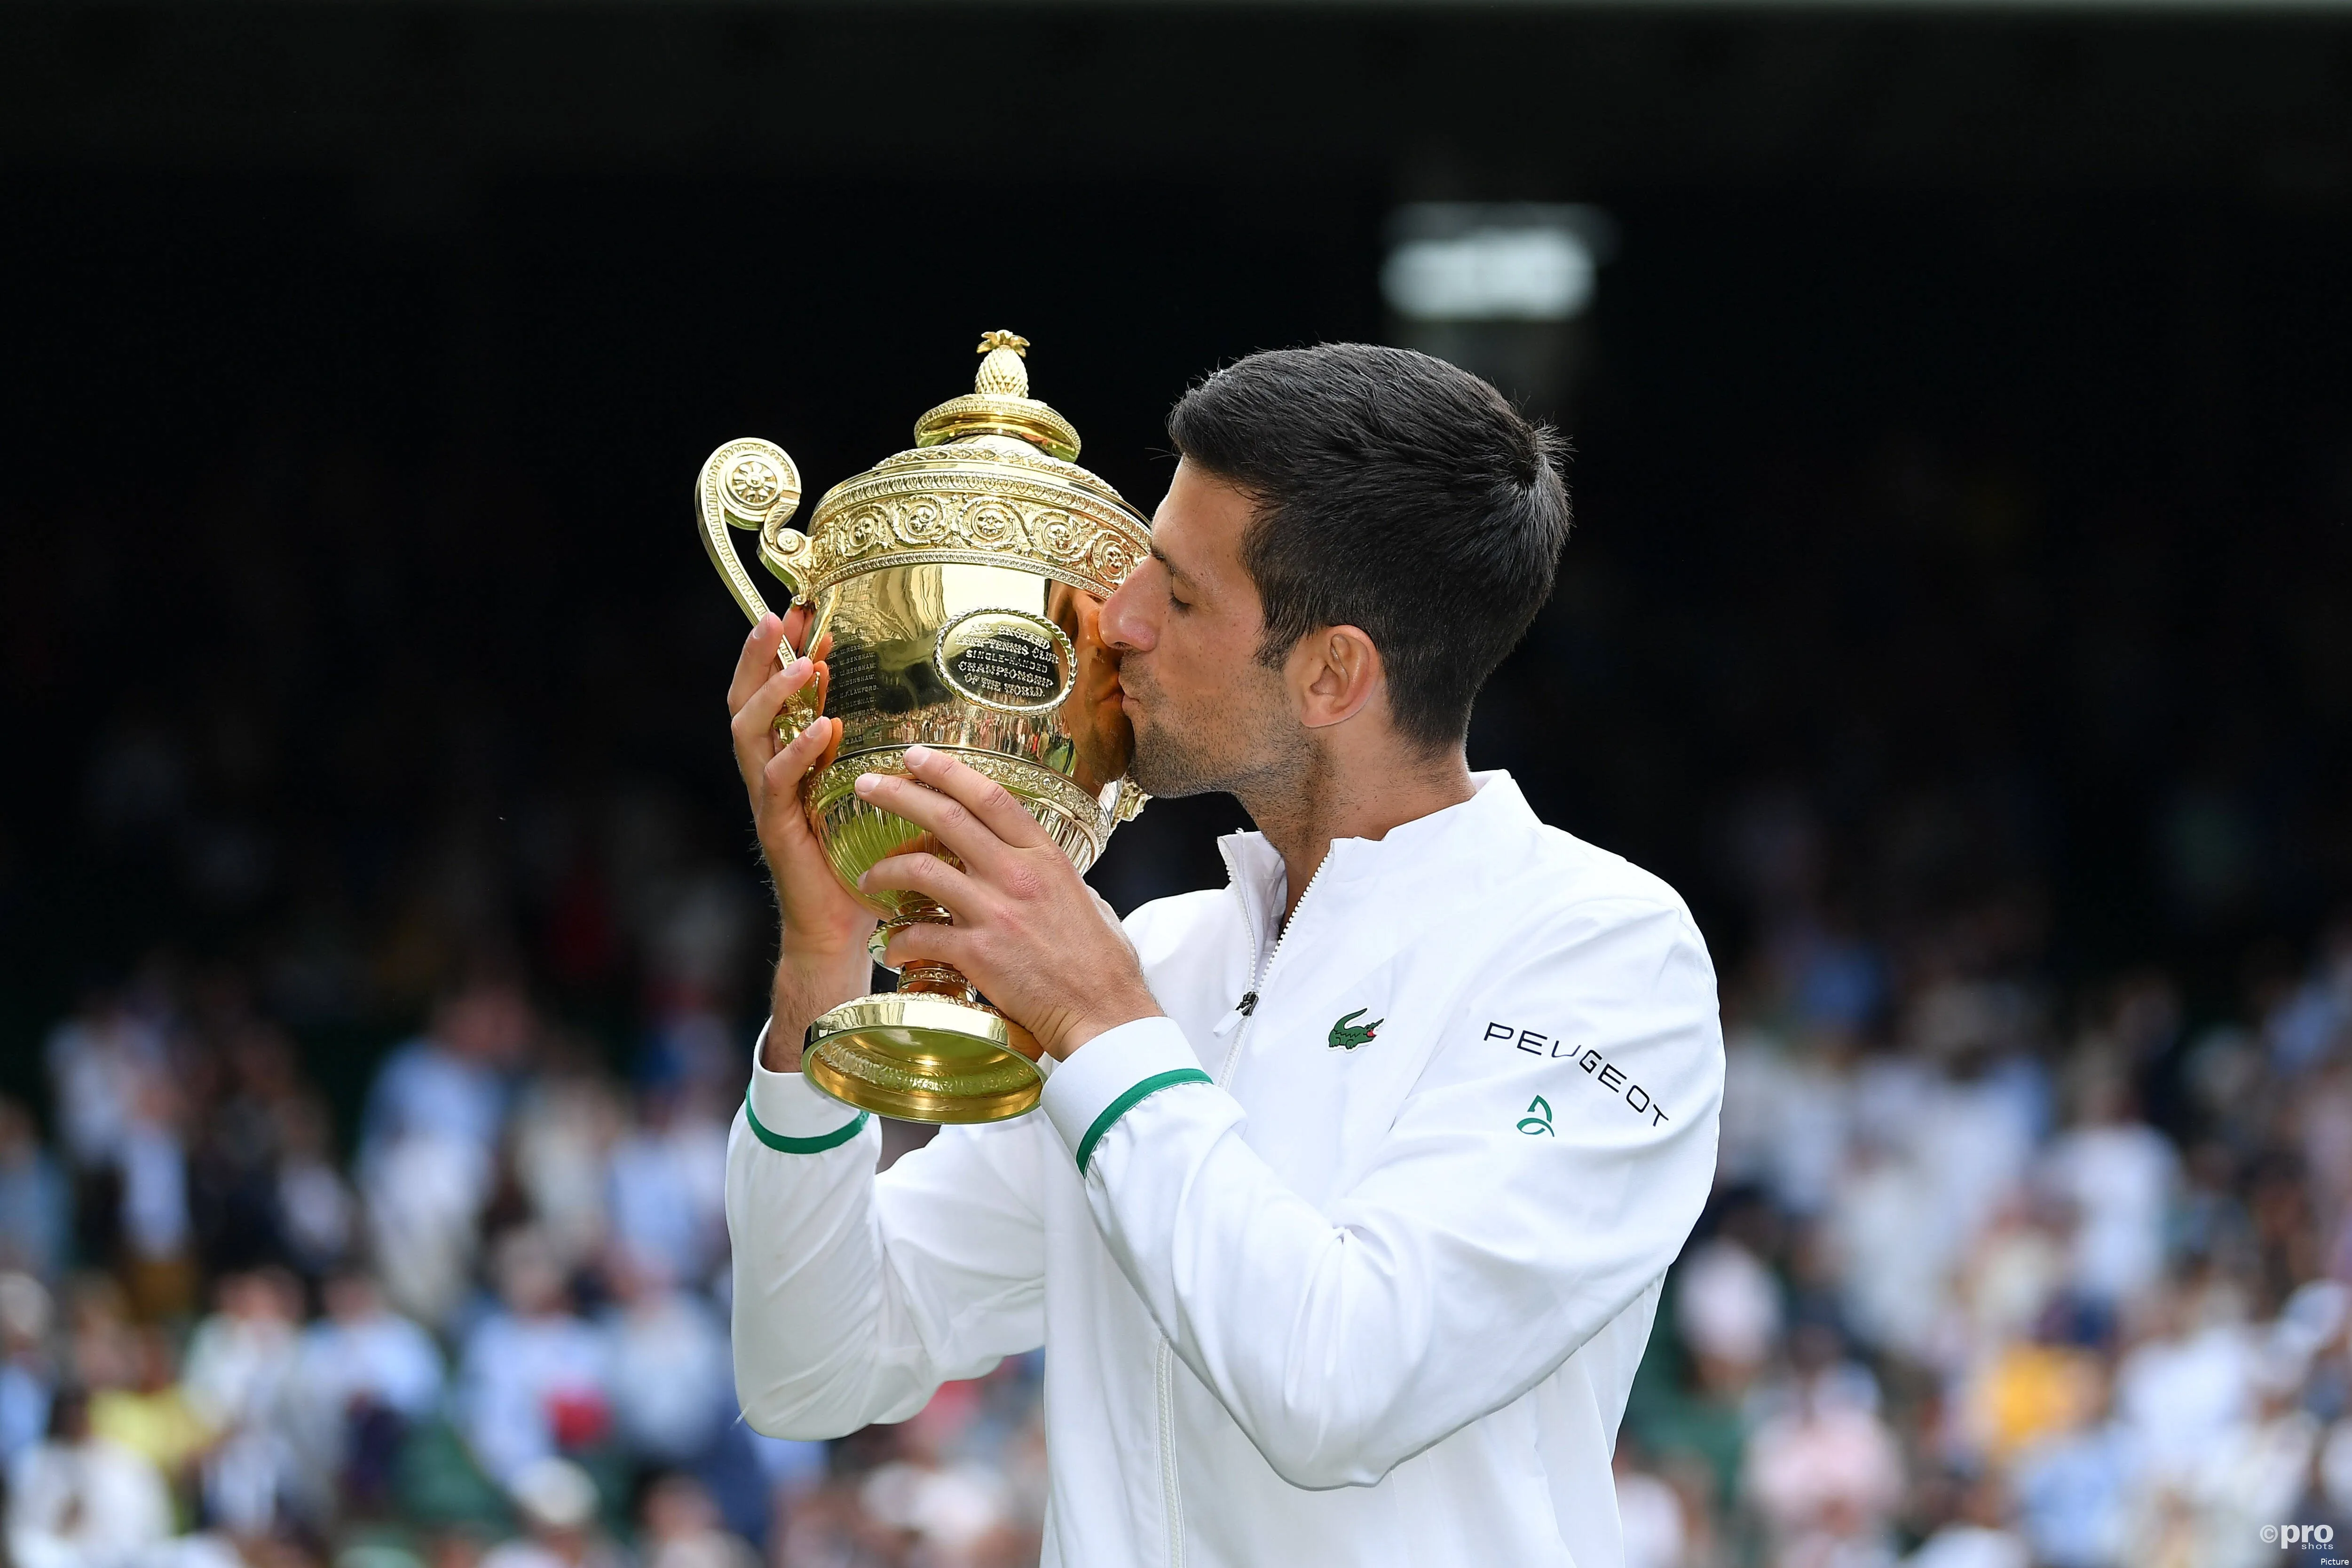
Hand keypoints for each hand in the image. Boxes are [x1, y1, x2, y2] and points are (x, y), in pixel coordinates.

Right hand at [727, 608, 875, 1067]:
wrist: (841, 931)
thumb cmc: (861, 862)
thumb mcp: (872, 797)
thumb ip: (878, 757)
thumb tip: (923, 712)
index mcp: (791, 759)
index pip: (775, 693)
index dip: (780, 650)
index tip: (802, 608)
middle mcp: (771, 773)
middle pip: (746, 700)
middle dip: (760, 655)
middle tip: (780, 616)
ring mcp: (769, 801)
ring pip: (750, 735)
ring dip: (776, 695)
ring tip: (805, 664)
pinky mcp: (778, 831)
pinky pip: (776, 785)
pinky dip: (795, 754)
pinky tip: (821, 730)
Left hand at [853, 745, 1160, 1059]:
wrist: (1104, 1013)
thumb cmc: (1102, 963)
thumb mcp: (1086, 900)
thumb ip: (1055, 877)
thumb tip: (1041, 869)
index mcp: (1046, 856)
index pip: (991, 796)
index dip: (948, 771)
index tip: (916, 756)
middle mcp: (1018, 874)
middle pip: (947, 818)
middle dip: (899, 794)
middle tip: (867, 784)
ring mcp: (996, 912)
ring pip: (921, 870)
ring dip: (885, 869)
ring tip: (867, 876)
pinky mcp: (977, 953)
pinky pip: (919, 934)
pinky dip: (897, 940)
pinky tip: (890, 948)